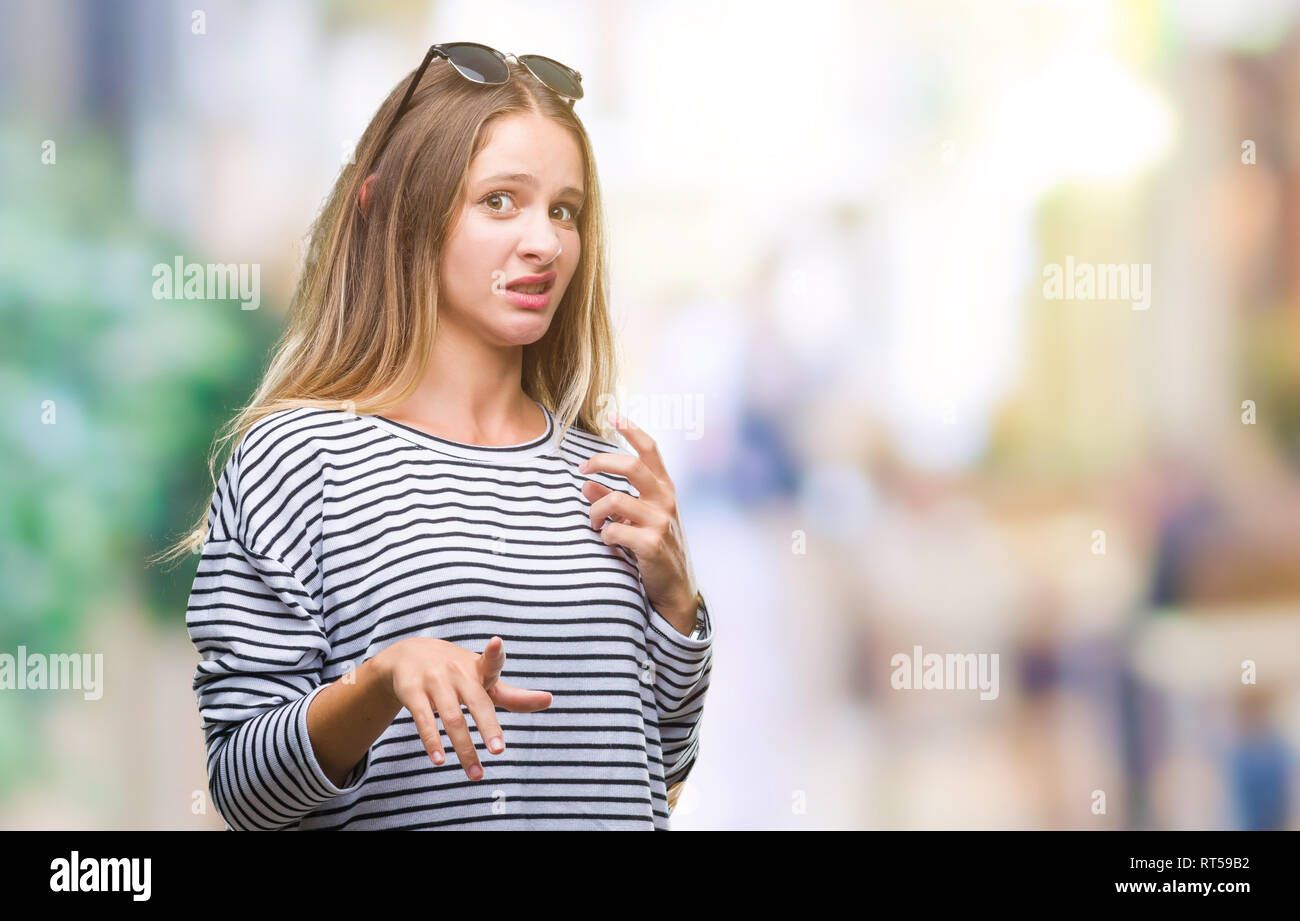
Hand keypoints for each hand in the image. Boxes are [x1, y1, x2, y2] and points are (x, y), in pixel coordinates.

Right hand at [379, 636, 551, 780]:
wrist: (408, 653)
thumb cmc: (457, 671)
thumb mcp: (484, 680)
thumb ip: (514, 695)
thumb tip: (550, 700)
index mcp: (478, 668)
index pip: (490, 660)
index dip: (494, 653)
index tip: (496, 643)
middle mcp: (457, 672)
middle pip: (477, 702)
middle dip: (488, 726)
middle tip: (500, 750)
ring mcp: (433, 681)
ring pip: (451, 717)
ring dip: (464, 748)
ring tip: (476, 774)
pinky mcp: (412, 691)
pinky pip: (423, 719)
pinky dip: (432, 742)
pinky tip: (440, 761)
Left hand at [579, 412, 697, 632]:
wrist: (676, 589)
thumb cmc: (655, 549)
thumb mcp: (638, 520)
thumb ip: (613, 501)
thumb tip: (587, 486)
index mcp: (665, 489)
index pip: (651, 450)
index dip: (632, 430)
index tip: (613, 414)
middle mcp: (666, 500)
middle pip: (631, 466)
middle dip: (601, 462)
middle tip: (582, 470)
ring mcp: (661, 522)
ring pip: (615, 500)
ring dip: (595, 512)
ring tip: (592, 524)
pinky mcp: (652, 545)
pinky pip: (614, 532)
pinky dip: (604, 536)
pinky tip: (608, 543)